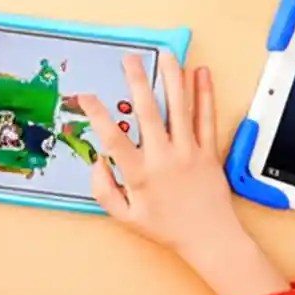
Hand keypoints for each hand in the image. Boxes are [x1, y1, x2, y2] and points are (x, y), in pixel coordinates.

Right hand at [79, 55, 287, 294]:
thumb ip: (104, 190)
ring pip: (179, 108)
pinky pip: (206, 117)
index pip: (113, 138)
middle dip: (136, 81)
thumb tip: (96, 162)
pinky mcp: (208, 151)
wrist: (210, 238)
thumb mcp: (126, 218)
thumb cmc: (167, 228)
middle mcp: (164, 158)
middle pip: (148, 112)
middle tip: (129, 60)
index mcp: (140, 175)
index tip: (84, 96)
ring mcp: (189, 152)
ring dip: (173, 78)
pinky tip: (201, 73)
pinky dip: (204, 93)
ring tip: (167, 55)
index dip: (96, 114)